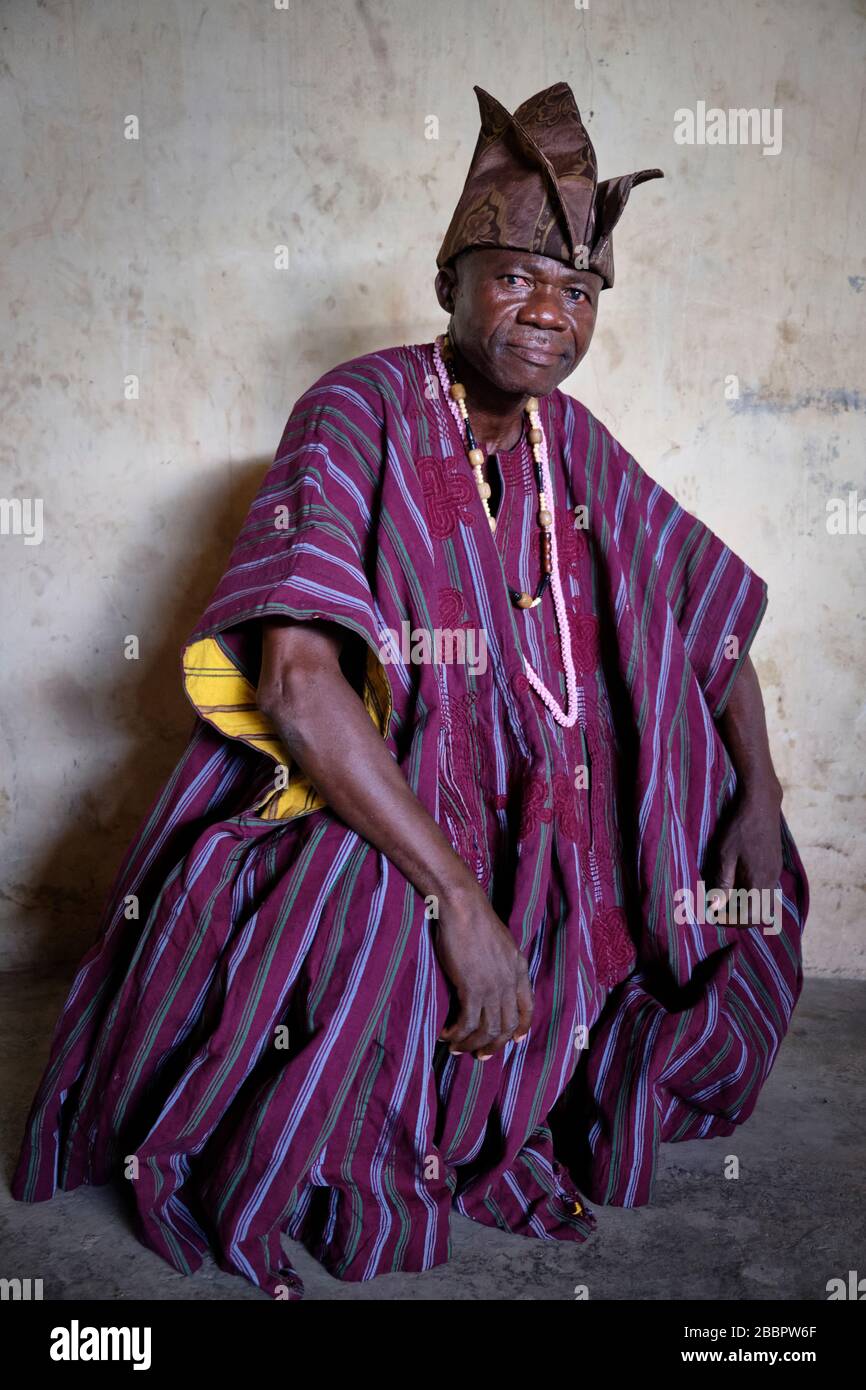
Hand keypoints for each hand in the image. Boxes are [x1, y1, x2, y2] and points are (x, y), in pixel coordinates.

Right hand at [432, 883, 532, 1061]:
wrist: (464, 907)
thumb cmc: (475, 919)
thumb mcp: (500, 942)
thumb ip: (501, 962)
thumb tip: (492, 975)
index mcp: (520, 970)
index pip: (527, 1009)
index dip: (521, 1029)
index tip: (513, 1041)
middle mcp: (510, 982)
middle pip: (508, 1027)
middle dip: (494, 1046)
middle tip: (480, 1056)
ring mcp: (492, 987)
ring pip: (488, 1030)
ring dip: (471, 1044)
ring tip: (456, 1048)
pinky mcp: (472, 988)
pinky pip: (467, 1023)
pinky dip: (457, 1034)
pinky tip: (446, 1035)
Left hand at [705, 781, 783, 925]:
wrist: (762, 805)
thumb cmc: (739, 829)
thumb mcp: (724, 855)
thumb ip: (722, 883)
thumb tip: (717, 908)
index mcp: (758, 882)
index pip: (748, 917)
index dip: (731, 921)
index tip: (715, 916)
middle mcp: (771, 882)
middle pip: (759, 914)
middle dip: (739, 917)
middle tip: (719, 909)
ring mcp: (776, 874)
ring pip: (764, 903)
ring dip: (747, 906)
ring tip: (727, 898)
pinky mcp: (776, 866)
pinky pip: (767, 890)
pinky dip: (753, 894)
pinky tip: (738, 883)